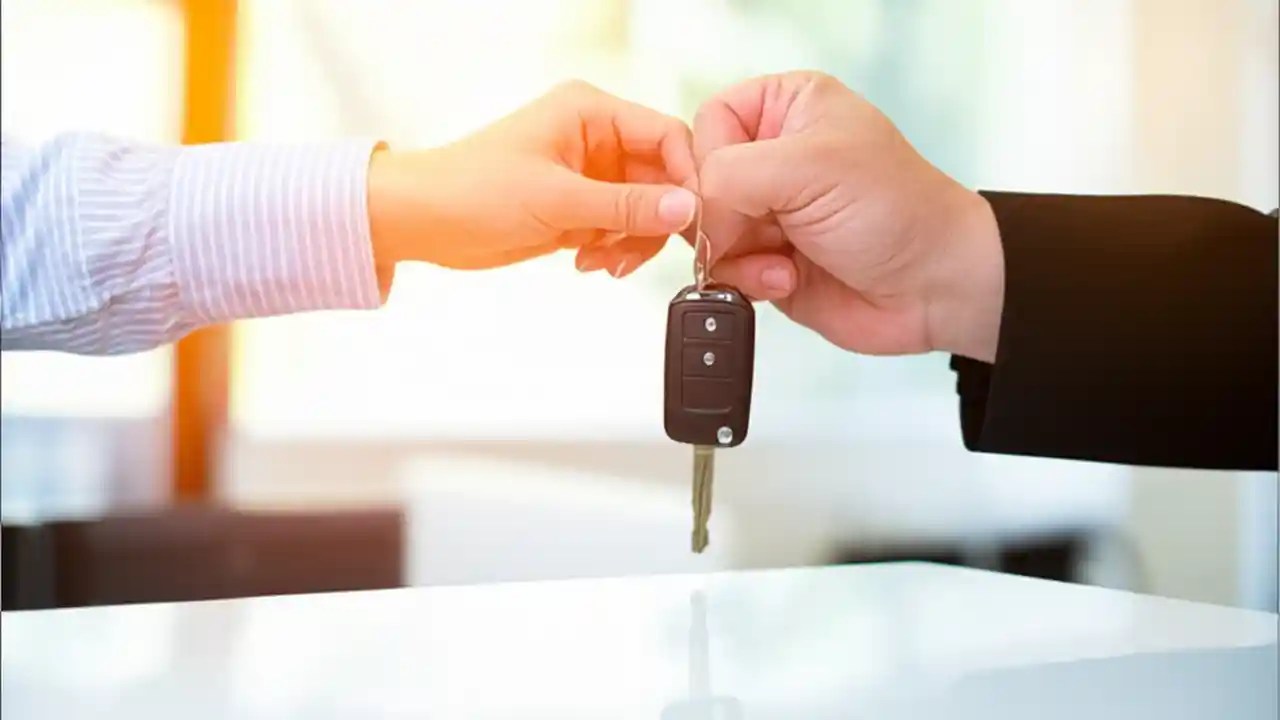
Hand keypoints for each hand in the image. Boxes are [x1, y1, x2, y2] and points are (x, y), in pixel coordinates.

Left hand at [368, 80, 696, 276]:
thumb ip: (626, 205)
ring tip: (601, 260)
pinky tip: (587, 261)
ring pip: (646, 210)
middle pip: (662, 179)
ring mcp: (589, 175)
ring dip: (633, 242)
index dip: (686, 177)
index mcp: (590, 112)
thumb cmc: (470, 189)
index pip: (667, 136)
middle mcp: (595, 139)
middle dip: (654, 220)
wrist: (423, 222)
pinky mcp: (579, 207)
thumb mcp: (557, 198)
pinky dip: (614, 250)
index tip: (691, 218)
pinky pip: (621, 229)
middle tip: (637, 249)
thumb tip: (685, 207)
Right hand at [693, 72, 1003, 361]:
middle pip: (699, 182)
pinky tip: (787, 278)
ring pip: (705, 233)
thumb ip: (731, 177)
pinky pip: (723, 271)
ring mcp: (768, 213)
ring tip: (784, 259)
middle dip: (723, 215)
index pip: (711, 121)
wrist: (934, 288)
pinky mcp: (766, 261)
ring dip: (737, 254)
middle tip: (764, 228)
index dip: (710, 161)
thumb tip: (693, 212)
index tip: (727, 191)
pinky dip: (748, 281)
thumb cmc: (898, 211)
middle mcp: (774, 158)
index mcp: (788, 107)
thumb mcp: (811, 166)